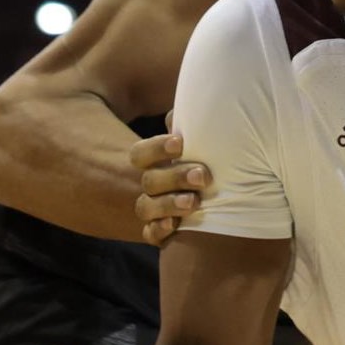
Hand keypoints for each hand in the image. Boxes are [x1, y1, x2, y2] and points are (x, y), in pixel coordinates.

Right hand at [130, 130, 210, 247]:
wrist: (196, 192)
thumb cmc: (196, 159)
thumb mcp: (190, 140)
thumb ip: (187, 125)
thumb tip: (185, 110)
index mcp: (150, 160)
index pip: (141, 153)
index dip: (157, 148)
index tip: (180, 143)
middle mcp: (148, 184)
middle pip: (149, 181)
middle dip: (175, 177)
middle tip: (203, 175)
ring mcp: (151, 208)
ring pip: (146, 208)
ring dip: (168, 205)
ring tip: (194, 202)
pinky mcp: (158, 230)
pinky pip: (150, 234)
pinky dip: (159, 231)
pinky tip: (174, 227)